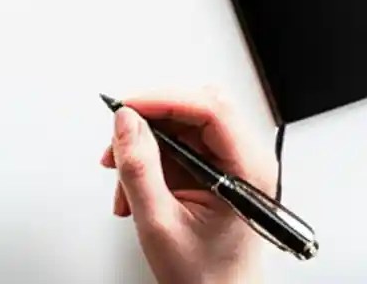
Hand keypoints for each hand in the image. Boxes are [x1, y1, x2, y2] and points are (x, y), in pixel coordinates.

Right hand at [101, 89, 273, 283]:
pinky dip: (150, 158)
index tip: (127, 107)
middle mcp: (245, 159)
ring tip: (123, 178)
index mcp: (248, 170)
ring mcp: (231, 162)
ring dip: (144, 144)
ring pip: (181, 124)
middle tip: (118, 140)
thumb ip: (140, 169)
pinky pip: (178, 144)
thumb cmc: (205, 276)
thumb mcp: (160, 223)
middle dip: (149, 122)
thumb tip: (126, 122)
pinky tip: (135, 186)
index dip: (164, 100)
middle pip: (195, 108)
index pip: (211, 108)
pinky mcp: (214, 168)